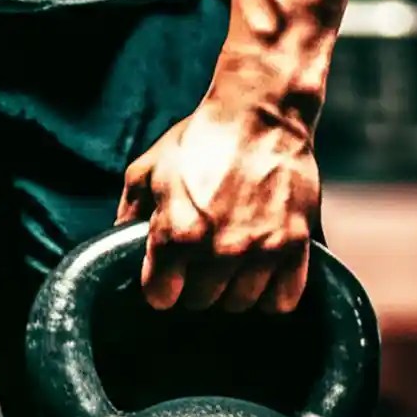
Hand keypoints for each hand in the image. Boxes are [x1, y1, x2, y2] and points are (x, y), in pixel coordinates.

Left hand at [116, 98, 317, 313]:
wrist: (260, 113)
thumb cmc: (199, 138)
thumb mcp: (148, 169)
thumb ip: (130, 211)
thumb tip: (120, 244)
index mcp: (177, 232)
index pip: (161, 297)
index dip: (160, 286)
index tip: (166, 274)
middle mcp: (219, 249)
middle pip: (201, 302)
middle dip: (195, 286)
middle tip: (198, 262)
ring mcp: (261, 249)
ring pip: (241, 303)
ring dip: (232, 289)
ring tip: (230, 265)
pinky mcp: (296, 244)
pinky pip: (283, 299)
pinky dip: (271, 293)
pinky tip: (261, 273)